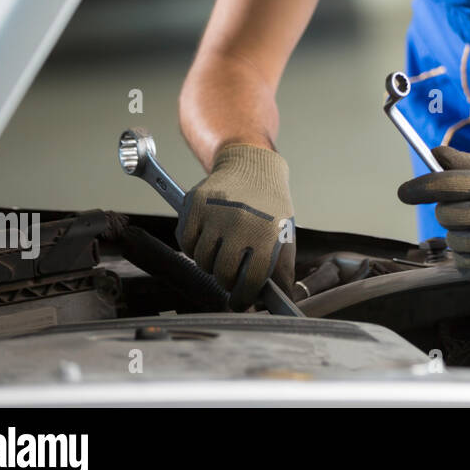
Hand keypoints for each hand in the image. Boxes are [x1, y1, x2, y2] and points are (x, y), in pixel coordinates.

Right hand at [176, 144, 295, 310]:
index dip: (245, 297)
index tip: (241, 303)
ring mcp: (216, 212)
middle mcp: (242, 222)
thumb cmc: (270, 207)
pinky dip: (192, 247)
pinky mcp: (196, 204)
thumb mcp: (284, 235)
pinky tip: (206, 240)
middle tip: (230, 276)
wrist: (253, 167)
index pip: (252, 279)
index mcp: (268, 232)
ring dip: (209, 263)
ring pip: (201, 260)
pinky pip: (185, 242)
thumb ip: (282, 269)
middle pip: (223, 273)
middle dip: (226, 281)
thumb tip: (279, 300)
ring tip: (220, 253)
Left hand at [397, 147, 469, 285]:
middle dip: (453, 211)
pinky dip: (469, 257)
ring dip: (462, 235)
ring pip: (451, 240)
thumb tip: (434, 154)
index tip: (405, 192)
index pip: (445, 185)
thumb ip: (467, 165)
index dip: (419, 188)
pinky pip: (460, 263)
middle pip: (443, 214)